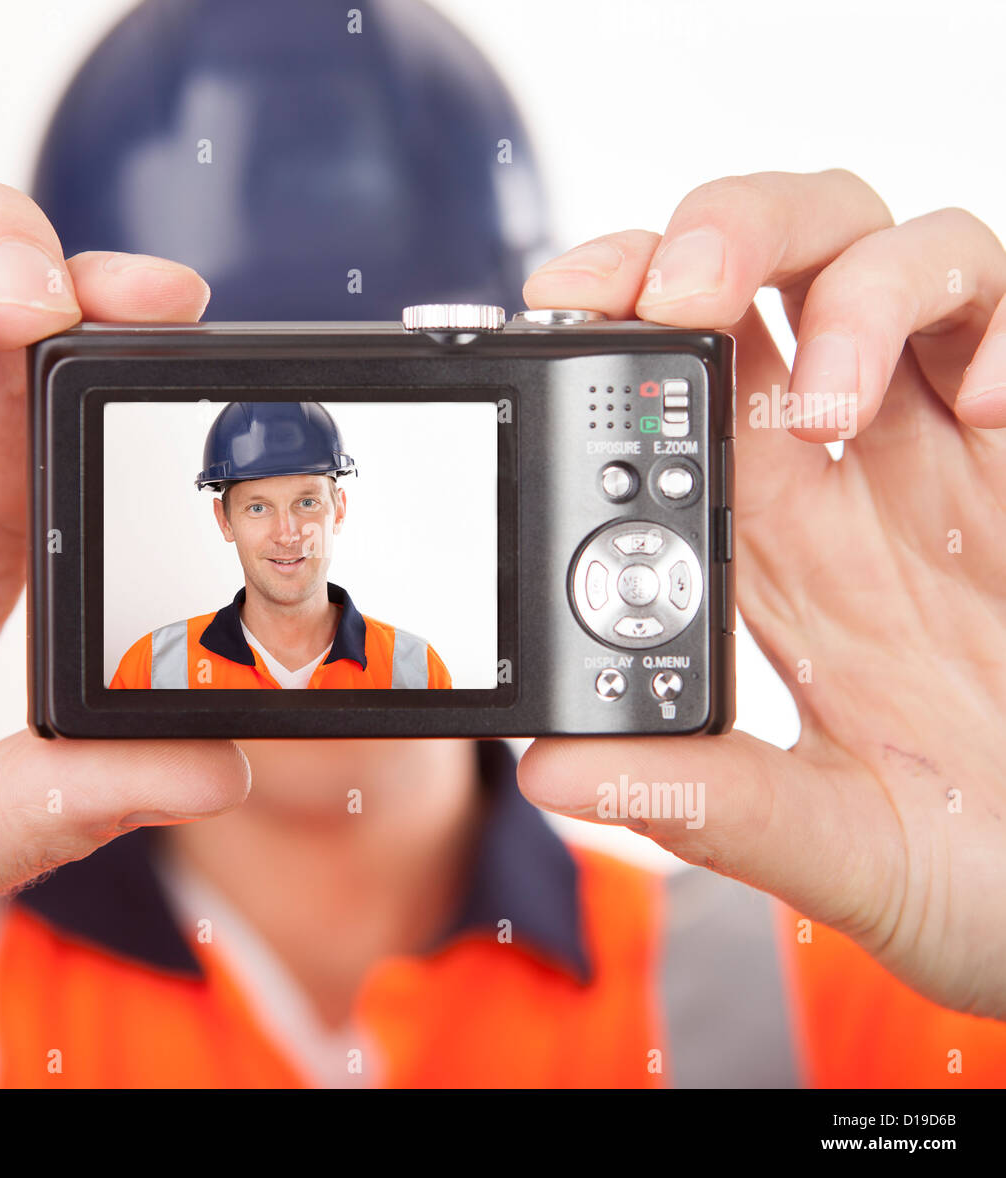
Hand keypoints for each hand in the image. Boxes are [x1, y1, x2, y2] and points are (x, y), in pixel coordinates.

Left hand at [517, 169, 1005, 1018]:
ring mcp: (948, 448)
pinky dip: (990, 321)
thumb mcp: (834, 840)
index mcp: (765, 544)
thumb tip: (548, 775)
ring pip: (888, 253)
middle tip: (674, 292)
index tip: (560, 314)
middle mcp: (844, 472)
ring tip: (825, 404)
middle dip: (711, 241)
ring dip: (842, 283)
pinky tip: (981, 406)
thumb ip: (707, 803)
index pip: (667, 383)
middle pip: (765, 273)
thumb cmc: (974, 853)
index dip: (613, 321)